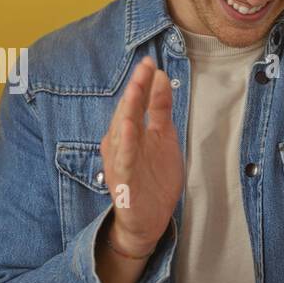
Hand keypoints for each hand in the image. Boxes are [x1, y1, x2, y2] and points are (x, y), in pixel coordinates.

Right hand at [99, 56, 183, 255]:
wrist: (147, 220)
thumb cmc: (152, 178)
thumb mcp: (163, 138)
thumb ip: (160, 109)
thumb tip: (160, 77)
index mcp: (129, 131)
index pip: (135, 102)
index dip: (142, 82)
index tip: (150, 62)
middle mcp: (120, 143)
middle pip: (127, 111)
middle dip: (136, 90)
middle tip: (144, 67)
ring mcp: (120, 162)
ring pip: (122, 133)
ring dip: (128, 111)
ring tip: (135, 90)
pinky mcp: (123, 181)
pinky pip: (124, 161)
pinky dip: (125, 145)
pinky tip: (129, 129)